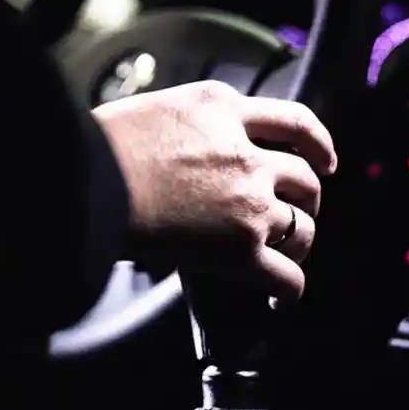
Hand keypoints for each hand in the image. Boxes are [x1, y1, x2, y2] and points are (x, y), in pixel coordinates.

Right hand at [93, 81, 336, 303]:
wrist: (82, 180)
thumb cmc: (97, 147)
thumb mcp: (156, 109)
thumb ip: (192, 123)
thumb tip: (194, 148)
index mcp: (223, 108)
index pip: (294, 120)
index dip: (319, 143)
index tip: (326, 160)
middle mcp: (245, 151)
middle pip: (304, 177)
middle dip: (308, 198)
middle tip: (298, 212)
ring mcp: (248, 200)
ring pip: (301, 226)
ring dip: (299, 243)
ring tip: (287, 256)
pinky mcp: (239, 247)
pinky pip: (285, 276)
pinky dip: (289, 291)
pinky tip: (279, 300)